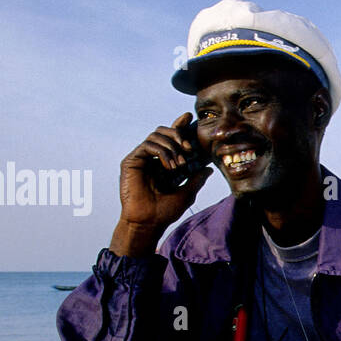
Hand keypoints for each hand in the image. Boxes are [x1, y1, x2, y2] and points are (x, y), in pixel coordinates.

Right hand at [112, 113, 211, 255]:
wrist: (148, 222)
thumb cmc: (165, 211)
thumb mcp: (187, 193)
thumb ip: (196, 179)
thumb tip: (209, 169)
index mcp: (164, 163)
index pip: (171, 139)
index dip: (179, 127)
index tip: (189, 118)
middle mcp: (152, 158)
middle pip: (163, 131)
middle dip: (178, 135)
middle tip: (188, 148)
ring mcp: (141, 158)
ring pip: (156, 135)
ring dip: (171, 146)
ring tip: (179, 164)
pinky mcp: (131, 161)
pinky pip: (147, 145)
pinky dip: (161, 151)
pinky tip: (169, 166)